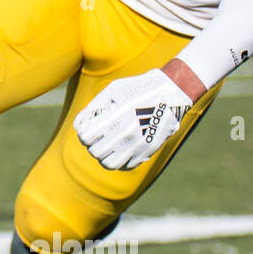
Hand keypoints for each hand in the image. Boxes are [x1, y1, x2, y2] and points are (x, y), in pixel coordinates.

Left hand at [73, 69, 194, 169]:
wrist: (173, 92)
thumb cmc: (139, 88)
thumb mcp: (112, 91)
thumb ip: (93, 108)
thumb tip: (79, 127)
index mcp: (117, 117)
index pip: (86, 138)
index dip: (84, 133)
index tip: (89, 127)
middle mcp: (128, 134)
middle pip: (95, 152)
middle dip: (92, 144)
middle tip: (97, 136)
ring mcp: (139, 145)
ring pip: (109, 164)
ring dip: (104, 156)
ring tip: (108, 144)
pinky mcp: (149, 151)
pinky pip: (127, 165)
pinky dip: (120, 160)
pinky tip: (121, 147)